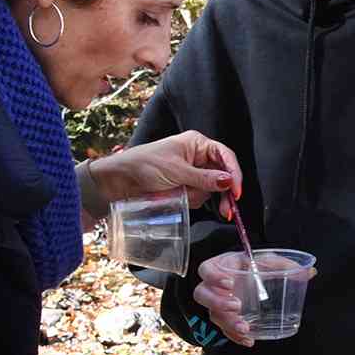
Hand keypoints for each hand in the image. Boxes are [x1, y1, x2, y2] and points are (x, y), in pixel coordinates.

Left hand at [93, 130, 242, 210]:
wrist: (118, 180)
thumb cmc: (145, 165)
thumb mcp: (176, 171)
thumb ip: (203, 178)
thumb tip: (228, 181)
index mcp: (197, 144)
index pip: (224, 156)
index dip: (234, 173)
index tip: (236, 192)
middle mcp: (197, 156)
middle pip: (221, 174)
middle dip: (222, 191)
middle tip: (227, 211)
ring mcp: (191, 173)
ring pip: (209, 188)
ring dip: (199, 195)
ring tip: (182, 196)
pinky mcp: (184, 187)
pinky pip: (198, 196)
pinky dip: (191, 200)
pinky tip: (178, 198)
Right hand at [191, 251, 316, 347]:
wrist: (250, 276)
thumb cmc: (255, 266)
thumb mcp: (269, 261)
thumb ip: (286, 265)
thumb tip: (311, 271)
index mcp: (222, 266)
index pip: (206, 269)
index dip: (213, 277)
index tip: (230, 284)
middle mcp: (214, 286)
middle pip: (202, 295)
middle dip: (217, 303)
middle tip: (237, 306)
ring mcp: (217, 303)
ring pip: (212, 315)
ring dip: (227, 323)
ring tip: (245, 328)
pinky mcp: (224, 317)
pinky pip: (223, 329)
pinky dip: (235, 336)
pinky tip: (248, 339)